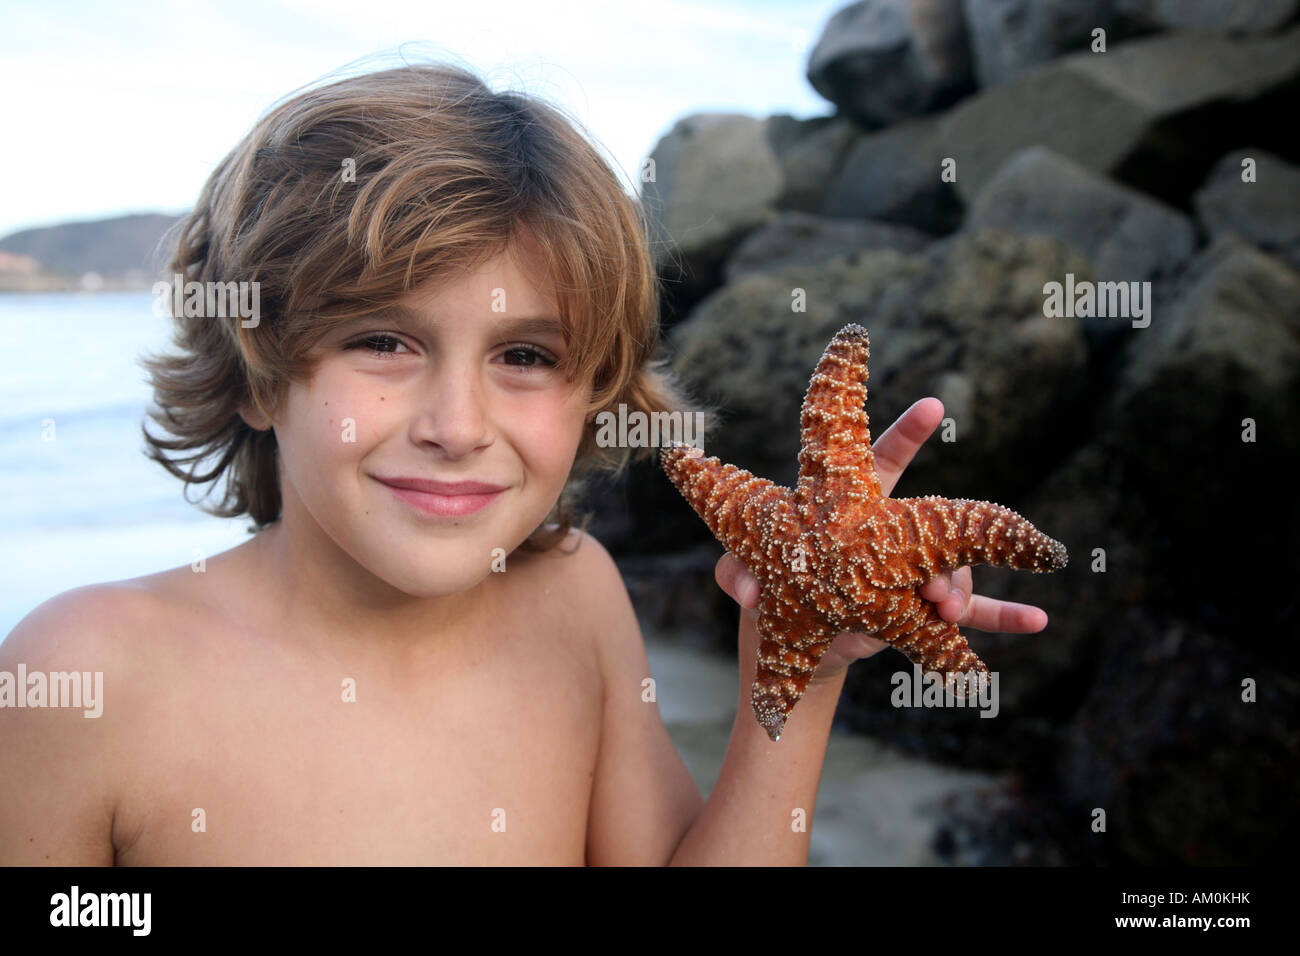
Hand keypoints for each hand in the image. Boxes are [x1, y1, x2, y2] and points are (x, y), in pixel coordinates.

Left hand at [713, 397, 1050, 681]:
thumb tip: (744, 588)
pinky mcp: (925, 617)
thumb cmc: (777, 592)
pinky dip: (1005, 617)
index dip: (907, 431)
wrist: (798, 644)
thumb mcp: (750, 578)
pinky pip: (975, 616)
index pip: (882, 460)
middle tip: (943, 547)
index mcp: (855, 509)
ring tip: (945, 609)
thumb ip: (738, 575)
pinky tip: (1038, 620)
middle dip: (954, 527)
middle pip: (933, 520)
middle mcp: (892, 537)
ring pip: (953, 571)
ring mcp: (913, 575)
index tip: (932, 405)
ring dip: (958, 587)